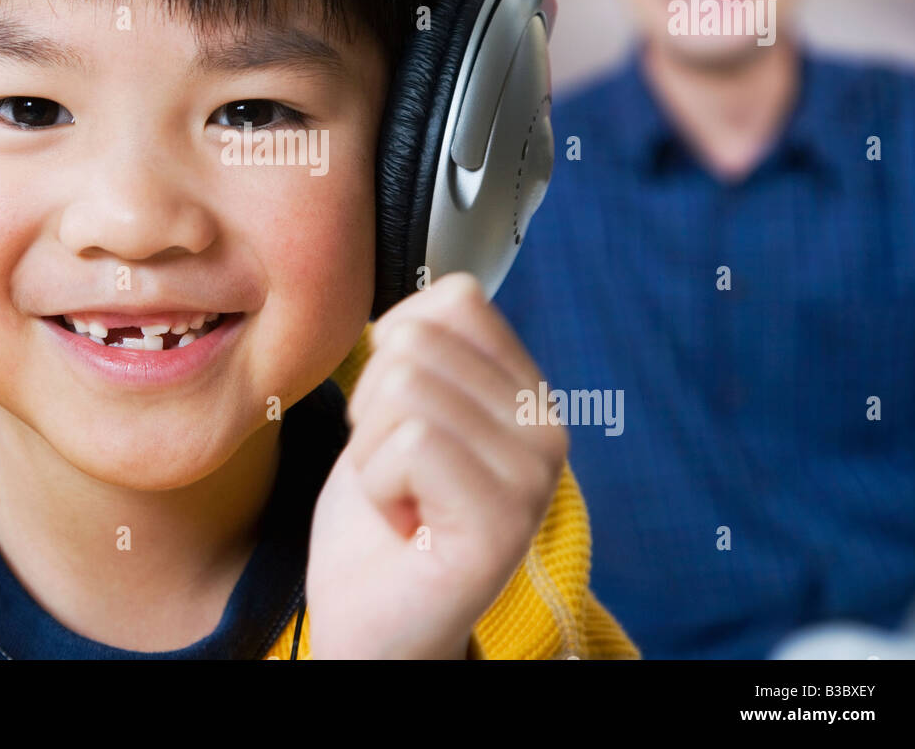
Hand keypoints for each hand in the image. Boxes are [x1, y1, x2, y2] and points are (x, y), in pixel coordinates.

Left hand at [305, 271, 568, 658]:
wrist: (368, 617)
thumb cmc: (382, 510)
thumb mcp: (396, 406)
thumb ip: (425, 347)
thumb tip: (429, 297)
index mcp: (526, 392)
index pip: (456, 299)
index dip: (394, 350)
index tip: (399, 418)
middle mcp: (546, 428)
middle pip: (417, 341)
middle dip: (373, 405)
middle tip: (396, 470)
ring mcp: (533, 476)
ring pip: (407, 387)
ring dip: (372, 450)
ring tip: (401, 497)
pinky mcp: (504, 520)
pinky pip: (411, 442)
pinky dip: (377, 485)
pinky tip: (404, 522)